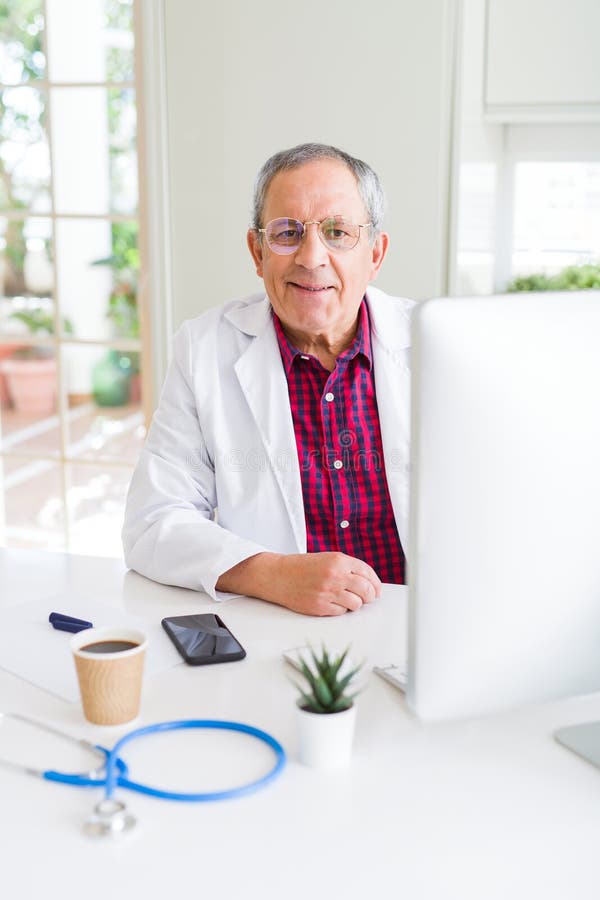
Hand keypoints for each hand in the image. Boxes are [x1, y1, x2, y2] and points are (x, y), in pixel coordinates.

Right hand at [216, 551, 381, 615]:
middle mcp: (335, 575)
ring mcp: (328, 592)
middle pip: (366, 590)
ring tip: (345, 600)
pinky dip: (340, 610)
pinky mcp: (320, 606)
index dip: (375, 583)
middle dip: (369, 596)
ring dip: (354, 604)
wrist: (276, 575)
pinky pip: (341, 613)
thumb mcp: (327, 559)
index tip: (377, 590)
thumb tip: (369, 583)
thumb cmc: (301, 567)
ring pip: (356, 604)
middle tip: (366, 598)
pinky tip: (331, 603)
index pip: (368, 573)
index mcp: (339, 560)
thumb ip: (347, 567)